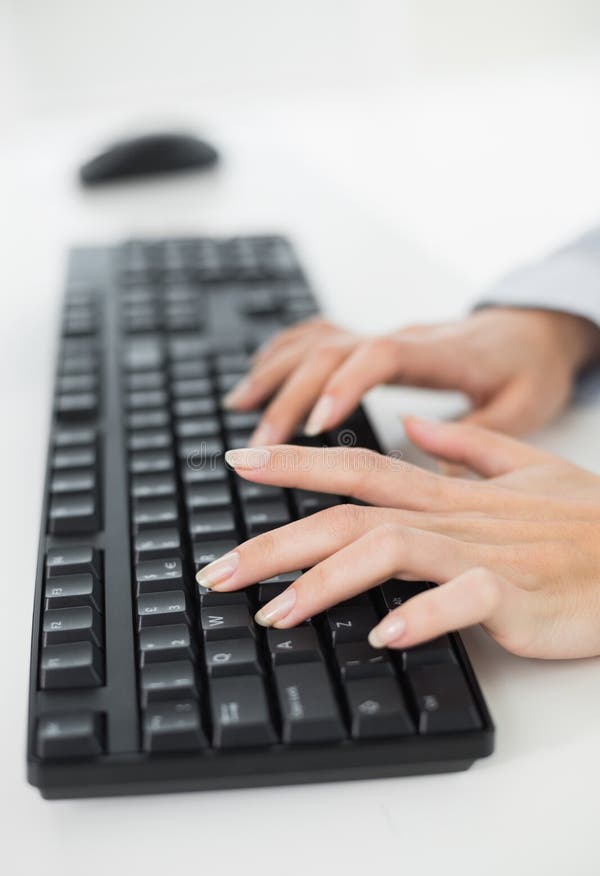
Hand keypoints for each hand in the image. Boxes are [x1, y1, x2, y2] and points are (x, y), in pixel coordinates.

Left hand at [196, 419, 599, 658]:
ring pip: (390, 549)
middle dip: (274, 539)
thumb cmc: (591, 520)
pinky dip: (422, 614)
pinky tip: (383, 636)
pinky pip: (464, 600)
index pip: (358, 465)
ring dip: (324, 580)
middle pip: (349, 514)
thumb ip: (465, 447)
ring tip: (272, 613)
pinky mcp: (519, 596)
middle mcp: (455, 517)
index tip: (237, 461)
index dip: (294, 460)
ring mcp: (485, 554)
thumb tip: (412, 430)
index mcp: (450, 492)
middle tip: (215, 571)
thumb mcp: (527, 467)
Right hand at [223, 309, 599, 444]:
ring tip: (237, 412)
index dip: (343, 385)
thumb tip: (432, 479)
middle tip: (260, 449)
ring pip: (315, 342)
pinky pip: (316, 338)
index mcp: (440, 353)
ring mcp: (382, 335)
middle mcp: (402, 337)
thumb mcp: (526, 407)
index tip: (315, 428)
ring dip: (272, 376)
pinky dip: (280, 357)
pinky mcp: (372, 341)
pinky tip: (256, 381)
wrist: (532, 327)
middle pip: (330, 352)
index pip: (380, 356)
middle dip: (288, 398)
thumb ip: (481, 439)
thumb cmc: (530, 368)